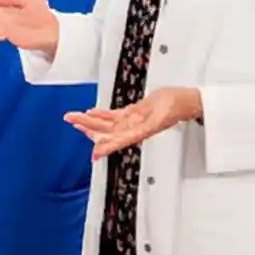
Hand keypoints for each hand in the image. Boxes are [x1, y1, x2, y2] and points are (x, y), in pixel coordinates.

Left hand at [65, 87, 202, 159]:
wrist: (183, 100)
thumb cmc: (176, 107)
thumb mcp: (162, 118)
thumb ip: (149, 126)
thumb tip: (139, 131)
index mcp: (139, 131)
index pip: (118, 141)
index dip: (105, 147)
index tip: (93, 153)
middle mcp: (132, 128)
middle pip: (106, 130)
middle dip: (88, 126)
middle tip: (71, 121)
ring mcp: (131, 121)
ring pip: (106, 123)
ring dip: (90, 120)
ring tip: (75, 117)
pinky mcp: (132, 113)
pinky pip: (113, 115)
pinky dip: (101, 114)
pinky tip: (91, 112)